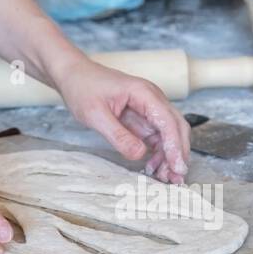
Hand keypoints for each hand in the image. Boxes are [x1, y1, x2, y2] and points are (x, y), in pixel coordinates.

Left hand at [53, 58, 191, 184]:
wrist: (74, 75)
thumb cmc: (83, 88)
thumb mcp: (95, 115)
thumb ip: (118, 135)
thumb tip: (140, 154)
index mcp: (144, 93)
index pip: (168, 122)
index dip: (175, 146)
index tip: (177, 167)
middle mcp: (152, 99)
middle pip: (176, 127)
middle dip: (179, 153)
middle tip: (176, 178)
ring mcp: (149, 108)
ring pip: (169, 134)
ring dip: (170, 155)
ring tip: (165, 177)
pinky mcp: (143, 117)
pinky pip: (157, 136)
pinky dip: (159, 153)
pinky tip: (154, 167)